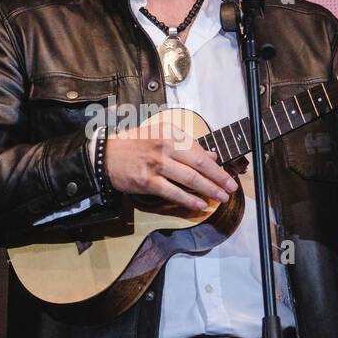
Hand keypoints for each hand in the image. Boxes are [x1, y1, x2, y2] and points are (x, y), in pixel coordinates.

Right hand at [105, 126, 238, 211]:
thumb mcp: (161, 137)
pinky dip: (189, 199)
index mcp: (170, 133)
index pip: (198, 150)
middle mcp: (164, 147)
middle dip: (218, 177)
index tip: (227, 174)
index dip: (215, 164)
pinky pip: (173, 192)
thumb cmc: (134, 146)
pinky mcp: (148, 181)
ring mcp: (156, 165)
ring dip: (208, 190)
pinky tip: (200, 204)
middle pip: (199, 164)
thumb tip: (211, 154)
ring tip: (221, 197)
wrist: (106, 156)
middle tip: (231, 187)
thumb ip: (187, 145)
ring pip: (189, 179)